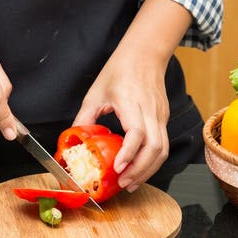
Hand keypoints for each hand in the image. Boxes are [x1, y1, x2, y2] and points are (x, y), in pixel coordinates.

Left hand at [72, 0, 192, 190]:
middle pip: (156, 148)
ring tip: (131, 181)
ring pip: (163, 149)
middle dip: (140, 170)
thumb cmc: (120, 69)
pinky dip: (153, 160)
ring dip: (148, 169)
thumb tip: (74, 139)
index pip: (138, 133)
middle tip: (123, 183)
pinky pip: (163, 144)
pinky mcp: (164, 118)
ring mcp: (160, 115)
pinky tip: (138, 167)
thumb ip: (85, 117)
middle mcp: (150, 110)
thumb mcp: (96, 92)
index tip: (118, 168)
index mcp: (131, 101)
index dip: (129, 153)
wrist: (145, 54)